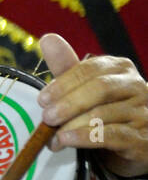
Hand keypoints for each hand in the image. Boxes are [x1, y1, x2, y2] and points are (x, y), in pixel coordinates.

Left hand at [38, 33, 147, 176]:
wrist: (130, 140)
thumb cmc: (102, 109)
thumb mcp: (83, 87)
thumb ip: (66, 67)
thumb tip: (47, 39)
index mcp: (119, 68)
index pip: (90, 70)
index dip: (63, 84)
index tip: (42, 100)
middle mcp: (136, 85)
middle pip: (100, 88)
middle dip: (68, 104)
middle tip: (47, 117)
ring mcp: (143, 111)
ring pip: (103, 114)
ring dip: (72, 126)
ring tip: (53, 137)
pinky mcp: (142, 136)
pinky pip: (112, 135)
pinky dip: (86, 137)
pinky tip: (67, 140)